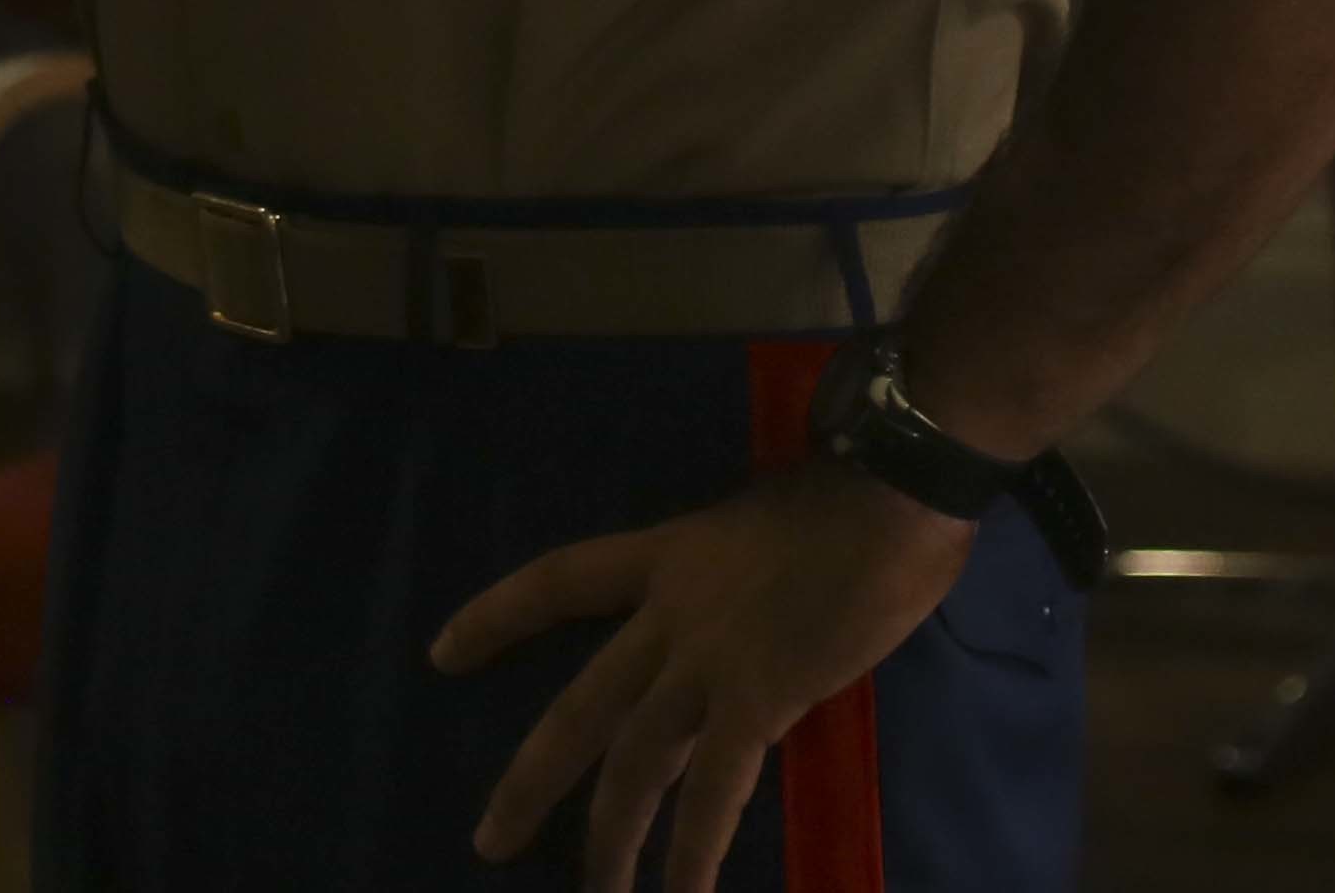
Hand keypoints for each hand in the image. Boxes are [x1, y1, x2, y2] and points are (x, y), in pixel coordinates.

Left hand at [429, 463, 973, 890]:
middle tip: (488, 838)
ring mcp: (708, 657)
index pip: (559, 581)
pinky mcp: (758, 697)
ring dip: (613, 837)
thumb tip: (740, 630)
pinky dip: (696, 849)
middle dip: (531, 778)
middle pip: (581, 705)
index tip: (442, 653)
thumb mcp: (757, 528)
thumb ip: (731, 586)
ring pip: (636, 760)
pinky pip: (715, 788)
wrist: (892, 486)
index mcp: (666, 555)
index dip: (497, 617)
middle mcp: (670, 611)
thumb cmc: (847, 498)